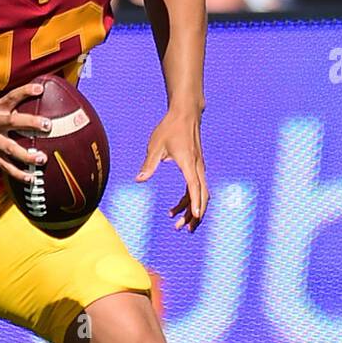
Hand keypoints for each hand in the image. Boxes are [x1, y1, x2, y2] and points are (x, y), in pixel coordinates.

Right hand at [0, 83, 50, 182]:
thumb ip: (12, 108)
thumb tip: (38, 102)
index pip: (12, 97)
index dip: (25, 91)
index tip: (39, 89)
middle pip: (13, 122)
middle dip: (31, 123)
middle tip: (48, 126)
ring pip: (11, 149)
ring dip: (27, 155)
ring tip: (42, 159)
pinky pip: (6, 167)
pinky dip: (19, 174)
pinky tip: (31, 178)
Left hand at [136, 107, 207, 231]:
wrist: (186, 114)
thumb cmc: (170, 128)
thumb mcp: (155, 145)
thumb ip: (148, 164)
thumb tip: (139, 180)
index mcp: (188, 163)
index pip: (195, 187)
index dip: (196, 203)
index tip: (196, 217)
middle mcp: (198, 167)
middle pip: (202, 195)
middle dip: (194, 214)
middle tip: (182, 229)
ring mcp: (199, 167)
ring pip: (201, 194)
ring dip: (192, 210)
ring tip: (179, 223)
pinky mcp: (197, 167)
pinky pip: (197, 188)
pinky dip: (190, 200)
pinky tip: (177, 208)